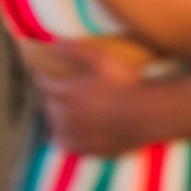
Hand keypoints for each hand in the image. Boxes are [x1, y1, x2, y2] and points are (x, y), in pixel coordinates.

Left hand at [32, 39, 159, 154]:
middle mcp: (66, 114)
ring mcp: (75, 133)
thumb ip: (74, 51)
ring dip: (55, 116)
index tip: (47, 72)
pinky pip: (64, 143)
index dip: (44, 76)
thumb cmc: (125, 84)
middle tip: (60, 89)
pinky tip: (69, 130)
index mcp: (67, 92)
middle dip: (51, 96)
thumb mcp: (101, 60)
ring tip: (64, 109)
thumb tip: (52, 43)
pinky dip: (62, 136)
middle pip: (48, 104)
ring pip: (53, 125)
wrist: (146, 114)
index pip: (44, 83)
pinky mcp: (85, 148)